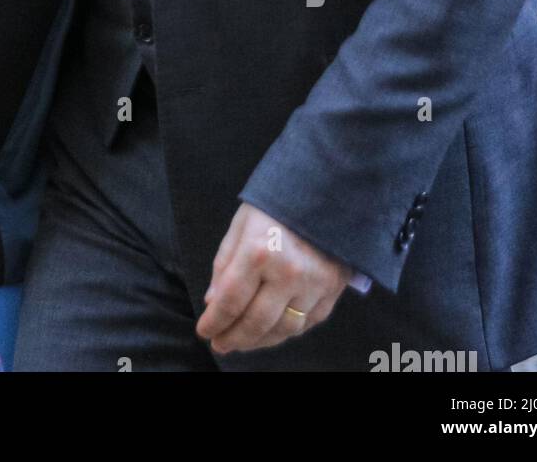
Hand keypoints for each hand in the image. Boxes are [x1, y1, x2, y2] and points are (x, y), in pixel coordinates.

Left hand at [195, 201, 351, 354]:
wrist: (324, 193)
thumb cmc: (275, 206)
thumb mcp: (241, 225)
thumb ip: (225, 265)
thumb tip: (213, 303)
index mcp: (259, 251)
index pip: (231, 300)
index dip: (215, 321)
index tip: (204, 331)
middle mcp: (288, 272)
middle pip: (256, 322)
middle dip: (233, 338)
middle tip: (220, 344)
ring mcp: (314, 284)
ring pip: (283, 329)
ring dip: (259, 341)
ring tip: (241, 342)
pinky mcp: (332, 290)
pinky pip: (306, 323)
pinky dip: (284, 332)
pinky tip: (269, 331)